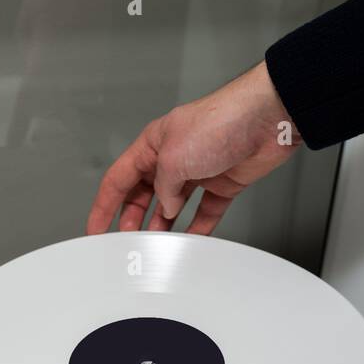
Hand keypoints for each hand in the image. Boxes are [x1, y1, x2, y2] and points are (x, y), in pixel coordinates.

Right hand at [86, 61, 299, 235]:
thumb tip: (167, 208)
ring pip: (173, 206)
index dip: (104, 206)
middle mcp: (174, 157)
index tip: (96, 229)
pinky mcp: (223, 183)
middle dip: (133, 219)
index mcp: (154, 144)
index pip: (119, 179)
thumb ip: (163, 188)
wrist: (267, 118)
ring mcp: (198, 171)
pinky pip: (205, 212)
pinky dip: (197, 228)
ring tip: (156, 245)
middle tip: (127, 241)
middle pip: (144, 195)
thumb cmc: (221, 121)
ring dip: (163, 226)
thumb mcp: (174, 157)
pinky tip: (190, 241)